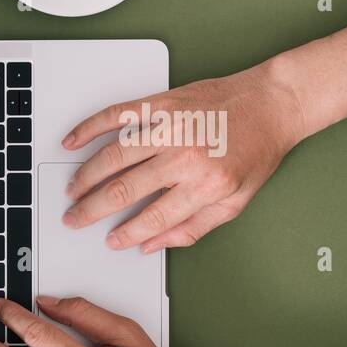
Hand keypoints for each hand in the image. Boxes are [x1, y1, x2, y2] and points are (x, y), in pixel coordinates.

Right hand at [60, 60, 304, 252]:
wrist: (274, 102)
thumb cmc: (257, 149)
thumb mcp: (236, 201)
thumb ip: (193, 228)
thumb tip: (153, 244)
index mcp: (206, 184)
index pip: (154, 217)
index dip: (126, 233)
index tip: (109, 240)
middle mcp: (186, 155)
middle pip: (125, 189)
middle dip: (92, 209)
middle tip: (74, 218)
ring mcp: (171, 126)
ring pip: (114, 155)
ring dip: (86, 176)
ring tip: (73, 190)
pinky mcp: (163, 103)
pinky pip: (117, 115)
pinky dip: (89, 128)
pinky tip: (72, 141)